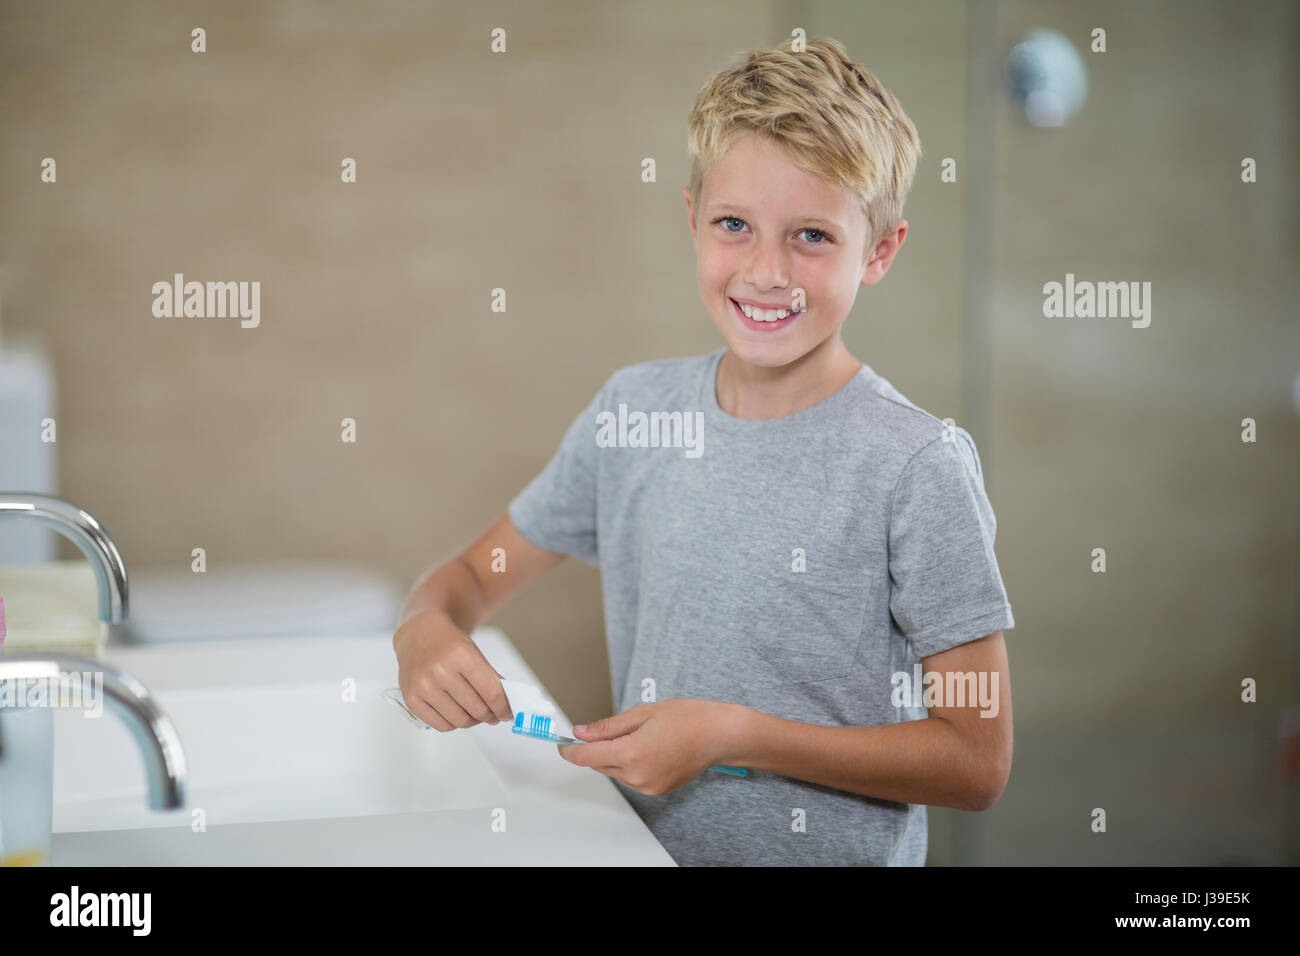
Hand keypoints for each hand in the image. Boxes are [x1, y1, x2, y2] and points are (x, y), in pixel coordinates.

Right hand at [392, 608, 514, 731]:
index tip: (507, 713)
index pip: (491, 692)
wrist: (419, 635)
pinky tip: (459, 714)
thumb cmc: (449, 644)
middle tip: (494, 715)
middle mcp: (440, 670)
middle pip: (477, 708)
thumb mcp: (475, 653)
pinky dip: (455, 724)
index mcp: (461, 655)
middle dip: (490, 715)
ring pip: (460, 720)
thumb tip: (506, 705)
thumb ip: (492, 678)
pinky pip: (441, 725)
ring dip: (474, 721)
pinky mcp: (411, 699)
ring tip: (477, 715)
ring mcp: (423, 686)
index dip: (503, 707)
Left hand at [557, 699, 744, 795]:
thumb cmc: (688, 719)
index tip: (563, 744)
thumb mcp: (642, 713)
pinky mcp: (656, 791)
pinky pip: (631, 778)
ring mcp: (648, 786)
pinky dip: (630, 764)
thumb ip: (607, 727)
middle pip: (599, 764)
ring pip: (615, 771)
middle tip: (604, 730)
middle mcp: (637, 775)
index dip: (570, 750)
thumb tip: (581, 732)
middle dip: (596, 749)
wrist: (718, 736)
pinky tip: (648, 748)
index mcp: (632, 752)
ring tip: (639, 735)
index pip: (587, 757)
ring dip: (615, 756)